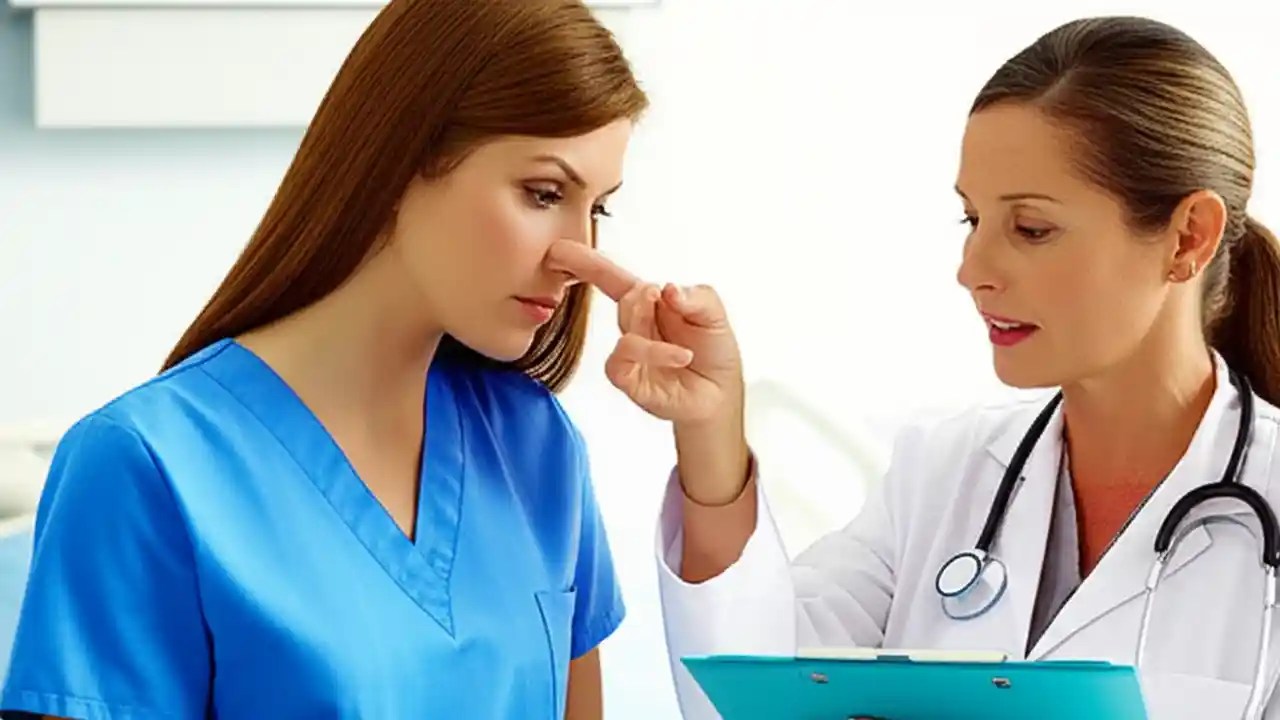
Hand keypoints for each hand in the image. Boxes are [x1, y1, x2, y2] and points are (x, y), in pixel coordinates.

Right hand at [548, 240, 744, 424]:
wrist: (721, 394)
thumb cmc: (714, 351)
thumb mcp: (715, 314)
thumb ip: (696, 295)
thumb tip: (669, 288)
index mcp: (649, 303)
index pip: (611, 277)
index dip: (585, 262)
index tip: (559, 250)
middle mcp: (636, 326)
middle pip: (624, 299)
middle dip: (641, 297)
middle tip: (658, 297)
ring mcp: (631, 354)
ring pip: (626, 328)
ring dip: (650, 325)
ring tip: (681, 337)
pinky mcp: (629, 380)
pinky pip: (624, 361)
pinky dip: (653, 353)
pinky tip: (680, 355)